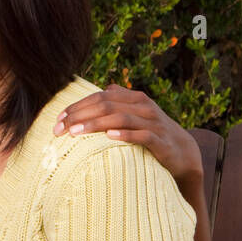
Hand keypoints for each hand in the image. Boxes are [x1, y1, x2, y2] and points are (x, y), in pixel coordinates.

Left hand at [54, 84, 201, 188]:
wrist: (183, 152)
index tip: (58, 119)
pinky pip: (142, 135)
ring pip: (121, 118)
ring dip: (95, 124)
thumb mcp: (134, 113)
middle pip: (106, 105)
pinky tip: (109, 137)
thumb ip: (118, 100)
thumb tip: (101, 88)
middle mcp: (144, 106)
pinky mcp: (161, 141)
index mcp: (134, 98)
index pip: (99, 97)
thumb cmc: (150, 131)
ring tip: (75, 133)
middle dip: (80, 116)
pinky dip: (125, 135)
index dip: (77, 106)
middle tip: (59, 129)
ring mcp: (154, 123)